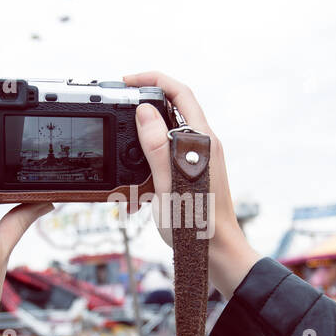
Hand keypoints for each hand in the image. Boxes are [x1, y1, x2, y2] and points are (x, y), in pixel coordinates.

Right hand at [124, 71, 260, 296]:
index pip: (180, 93)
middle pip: (169, 113)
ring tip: (127, 184)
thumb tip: (145, 111)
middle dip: (140, 121)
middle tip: (117, 125)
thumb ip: (157, 146)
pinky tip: (137, 198)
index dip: (154, 79)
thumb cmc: (199, 227)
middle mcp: (203, 145)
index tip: (128, 81)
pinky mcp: (192, 175)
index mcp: (202, 141)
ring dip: (140, 157)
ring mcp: (198, 160)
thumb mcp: (170, 184)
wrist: (217, 256)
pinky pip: (164, 164)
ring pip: (162, 143)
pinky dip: (147, 176)